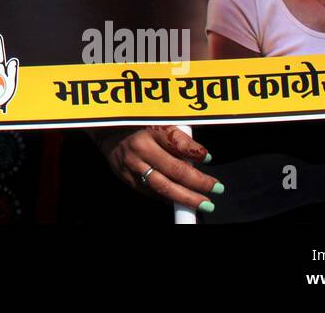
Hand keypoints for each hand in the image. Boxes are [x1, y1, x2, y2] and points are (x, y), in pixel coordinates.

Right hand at [95, 126, 220, 208]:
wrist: (107, 129)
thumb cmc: (140, 123)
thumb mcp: (159, 120)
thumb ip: (178, 136)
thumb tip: (199, 156)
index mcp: (151, 129)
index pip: (178, 142)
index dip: (195, 151)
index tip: (208, 157)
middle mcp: (141, 148)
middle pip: (175, 170)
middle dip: (199, 182)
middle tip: (217, 189)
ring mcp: (132, 165)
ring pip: (163, 187)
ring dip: (187, 198)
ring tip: (205, 204)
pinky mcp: (126, 177)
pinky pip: (151, 192)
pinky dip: (168, 198)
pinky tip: (181, 202)